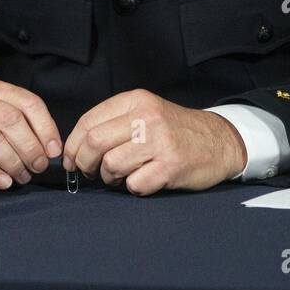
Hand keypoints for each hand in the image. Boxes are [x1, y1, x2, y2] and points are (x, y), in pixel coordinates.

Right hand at [0, 79, 60, 188]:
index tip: (54, 151)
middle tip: (39, 167)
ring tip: (23, 177)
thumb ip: (24, 127)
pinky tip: (5, 182)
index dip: (46, 128)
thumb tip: (52, 149)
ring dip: (13, 162)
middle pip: (11, 122)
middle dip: (31, 148)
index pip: (29, 103)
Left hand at [62, 89, 247, 194]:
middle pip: (95, 143)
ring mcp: (159, 142)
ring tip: (121, 177)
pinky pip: (135, 184)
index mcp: (135, 101)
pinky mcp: (171, 166)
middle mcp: (146, 117)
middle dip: (85, 163)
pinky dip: (133, 188)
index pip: (88, 121)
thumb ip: (114, 123)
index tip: (70, 159)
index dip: (73, 145)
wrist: (219, 141)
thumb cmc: (175, 131)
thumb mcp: (145, 113)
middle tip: (91, 173)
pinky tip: (144, 181)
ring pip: (111, 164)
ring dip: (110, 178)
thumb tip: (76, 148)